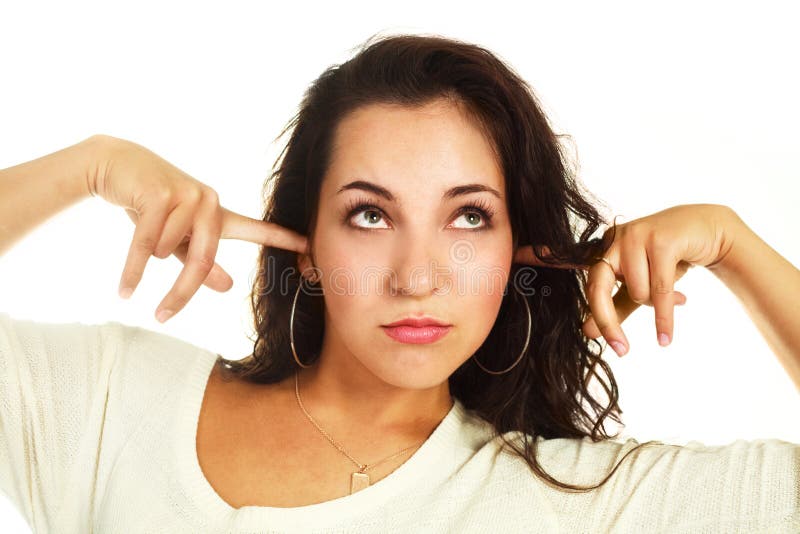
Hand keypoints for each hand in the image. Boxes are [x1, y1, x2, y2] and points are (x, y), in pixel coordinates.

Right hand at [89, 135, 308, 322]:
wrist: (115, 165)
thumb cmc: (149, 204)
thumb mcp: (177, 238)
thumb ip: (202, 262)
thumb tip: (229, 286)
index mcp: (217, 213)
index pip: (256, 228)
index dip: (283, 238)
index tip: (310, 245)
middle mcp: (208, 201)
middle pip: (203, 260)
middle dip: (181, 292)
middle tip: (163, 316)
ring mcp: (186, 195)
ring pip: (167, 251)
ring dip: (145, 259)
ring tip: (137, 236)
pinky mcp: (160, 194)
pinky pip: (146, 245)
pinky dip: (133, 270)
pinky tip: (125, 291)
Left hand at [513, 204, 735, 355]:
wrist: (709, 233)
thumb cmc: (668, 260)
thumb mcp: (638, 287)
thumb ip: (613, 307)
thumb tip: (587, 332)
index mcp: (604, 249)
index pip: (568, 255)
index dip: (540, 255)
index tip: (514, 257)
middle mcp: (614, 238)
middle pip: (597, 288)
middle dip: (609, 321)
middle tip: (620, 351)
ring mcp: (636, 235)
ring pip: (635, 291)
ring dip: (656, 304)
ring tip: (673, 295)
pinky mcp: (661, 239)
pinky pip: (658, 290)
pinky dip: (665, 318)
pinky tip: (666, 337)